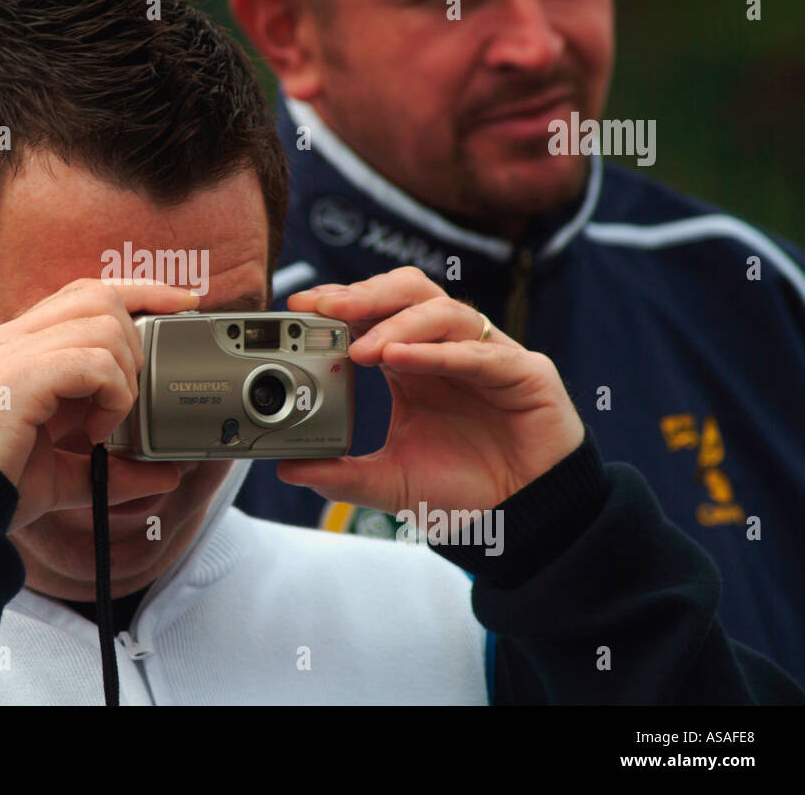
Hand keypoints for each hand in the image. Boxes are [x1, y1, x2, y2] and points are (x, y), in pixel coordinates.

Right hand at [0, 279, 198, 529]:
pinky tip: (92, 434)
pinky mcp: (18, 377)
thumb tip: (166, 474)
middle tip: (123, 402)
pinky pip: (93, 362)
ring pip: (105, 324)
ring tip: (103, 425)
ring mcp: (13, 352)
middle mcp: (14, 338)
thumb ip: (112, 469)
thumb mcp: (63, 474)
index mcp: (19, 346)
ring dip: (122, 377)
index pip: (86, 291)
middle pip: (101, 295)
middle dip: (135, 343)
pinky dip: (110, 397)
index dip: (141, 291)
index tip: (183, 303)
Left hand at [279, 267, 583, 514]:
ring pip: (444, 311)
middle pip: (409, 292)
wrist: (523, 521)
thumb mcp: (389, 482)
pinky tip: (401, 359)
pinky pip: (481, 352)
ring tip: (362, 349)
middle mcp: (449, 350)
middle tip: (325, 309)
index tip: (302, 305)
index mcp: (414, 364)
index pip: (376, 312)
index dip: (341, 302)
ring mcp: (488, 356)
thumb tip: (288, 468)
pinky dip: (437, 352)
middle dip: (365, 295)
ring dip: (398, 325)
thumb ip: (342, 475)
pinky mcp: (524, 373)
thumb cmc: (464, 493)